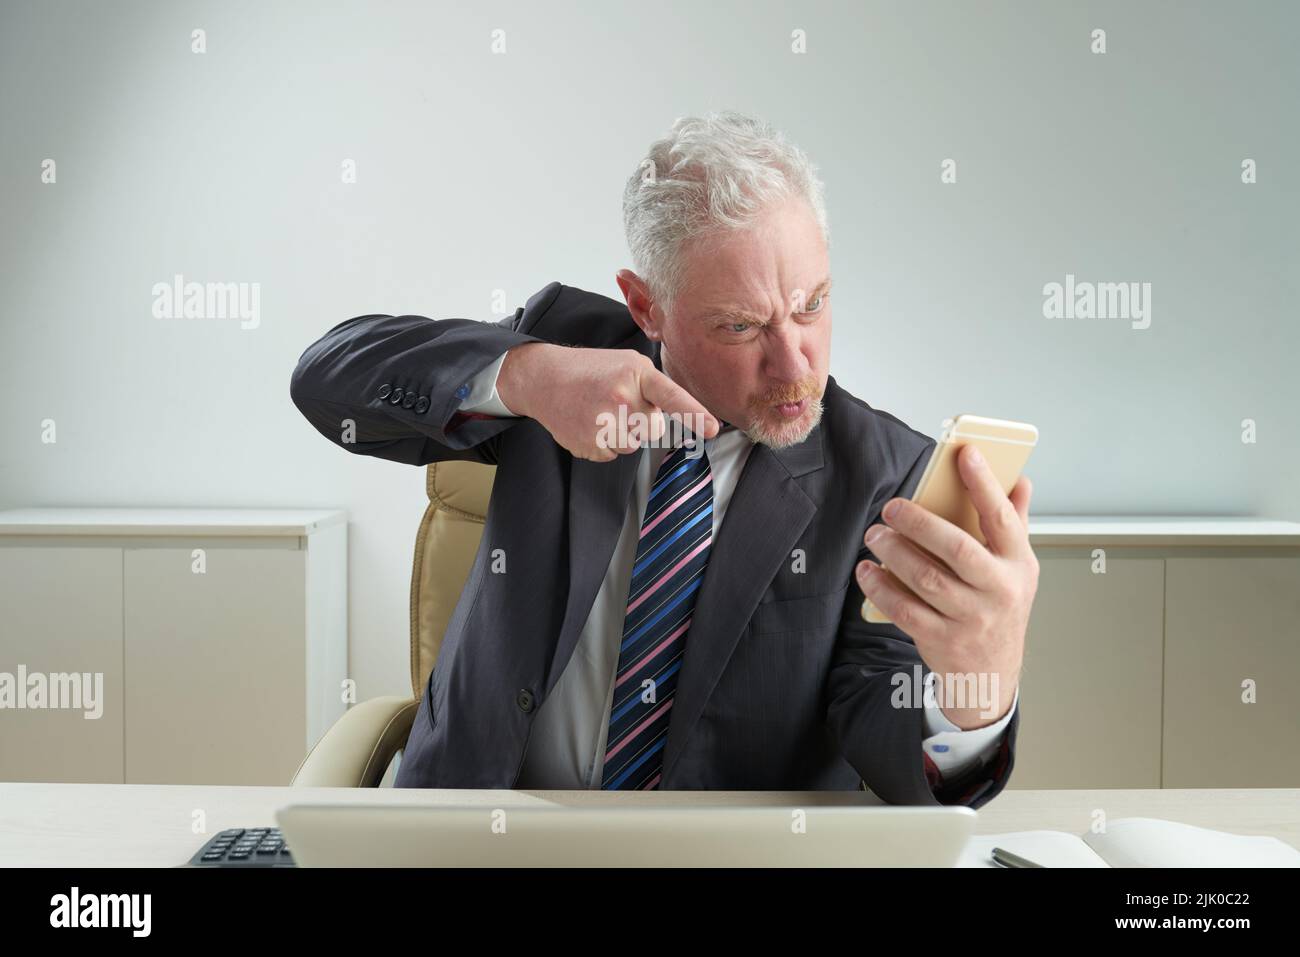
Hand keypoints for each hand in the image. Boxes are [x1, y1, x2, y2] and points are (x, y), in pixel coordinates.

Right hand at [496, 343, 718, 461]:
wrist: (544, 378)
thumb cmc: (591, 370)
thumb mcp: (626, 364)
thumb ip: (653, 386)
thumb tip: (677, 417)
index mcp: (635, 373)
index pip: (670, 396)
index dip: (693, 414)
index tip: (711, 429)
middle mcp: (621, 398)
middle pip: (653, 428)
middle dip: (642, 421)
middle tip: (617, 403)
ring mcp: (604, 423)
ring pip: (633, 445)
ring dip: (622, 433)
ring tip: (598, 410)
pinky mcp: (590, 444)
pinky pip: (613, 454)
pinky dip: (604, 442)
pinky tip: (588, 422)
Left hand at [854, 444, 1037, 728]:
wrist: (991, 675)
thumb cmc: (1000, 609)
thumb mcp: (1018, 568)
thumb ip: (1015, 523)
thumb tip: (1020, 481)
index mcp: (1018, 565)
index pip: (1003, 518)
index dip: (984, 484)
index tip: (964, 453)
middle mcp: (997, 590)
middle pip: (957, 549)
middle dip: (919, 523)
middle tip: (891, 507)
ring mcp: (970, 618)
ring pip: (926, 579)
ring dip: (894, 552)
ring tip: (875, 535)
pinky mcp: (941, 639)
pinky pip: (904, 609)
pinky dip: (881, 587)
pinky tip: (867, 570)